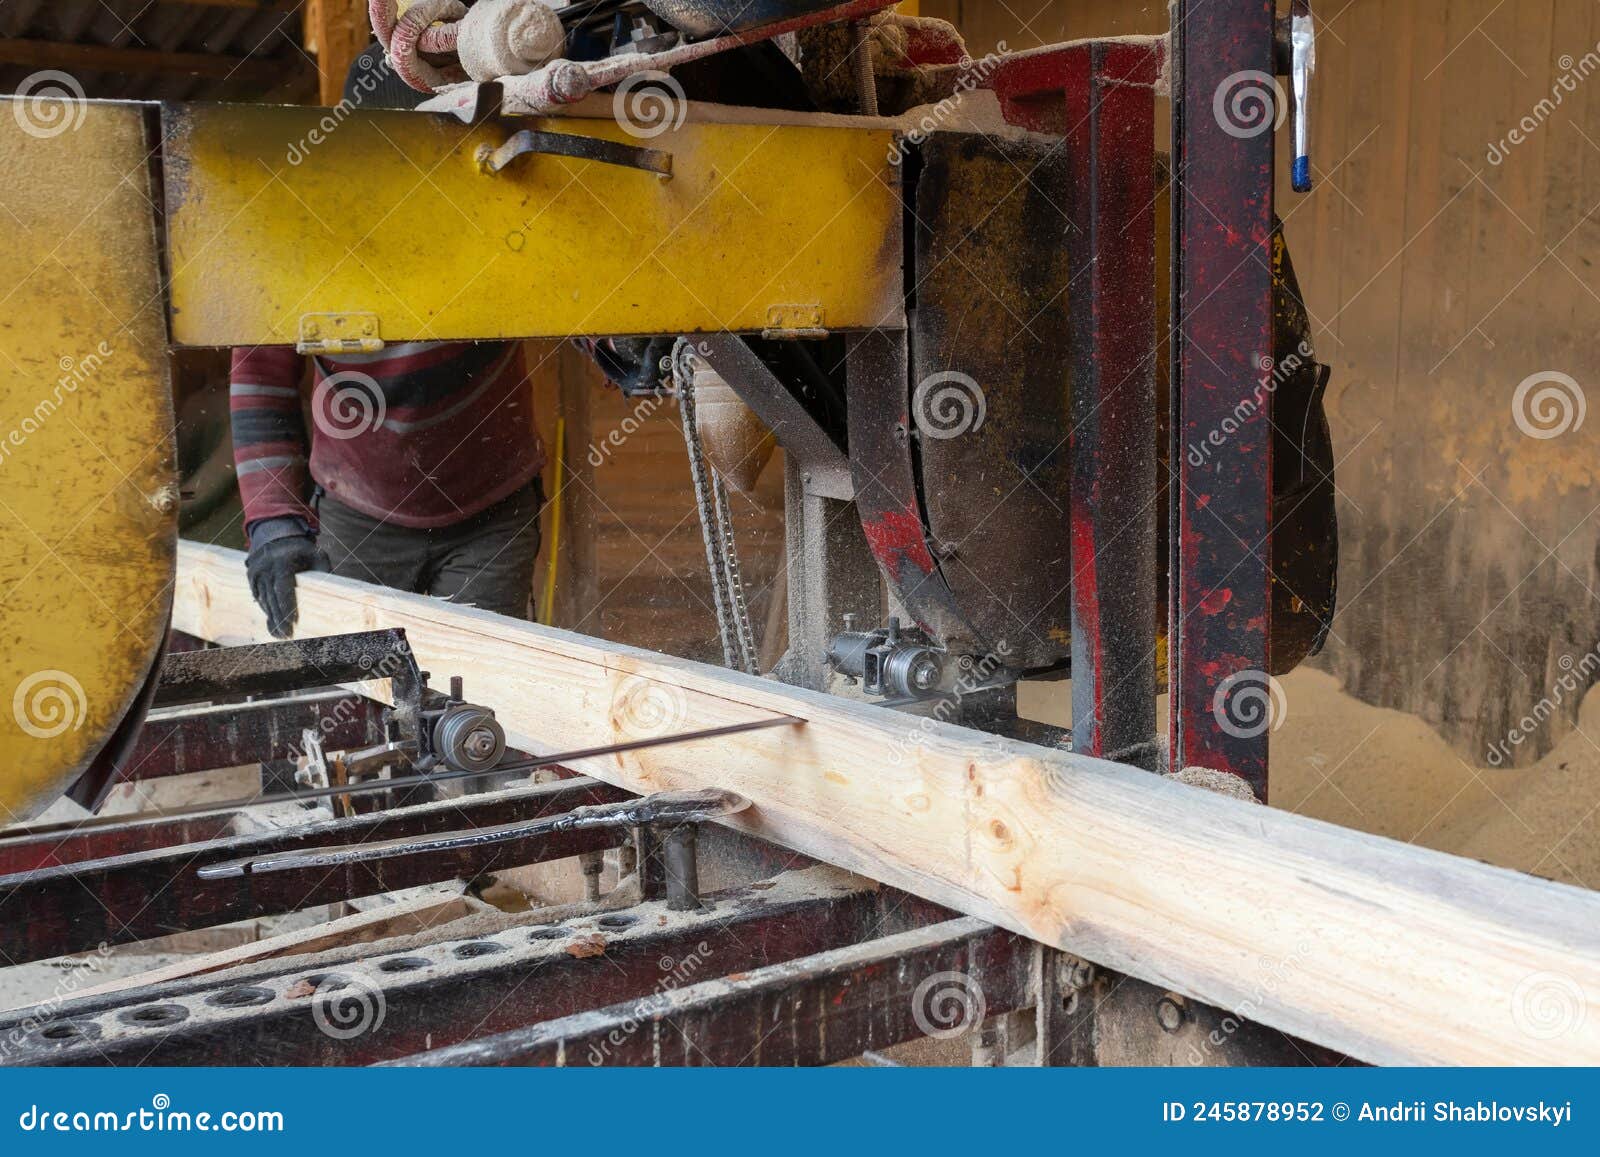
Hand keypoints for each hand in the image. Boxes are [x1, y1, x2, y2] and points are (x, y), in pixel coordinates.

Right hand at [246, 523, 330, 638]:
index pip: (283, 588)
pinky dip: (266, 609)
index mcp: (281, 562)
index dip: (287, 606)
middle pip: (272, 598)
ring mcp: (255, 573)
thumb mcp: (317, 554)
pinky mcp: (251, 578)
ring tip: (281, 634)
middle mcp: (265, 568)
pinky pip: (259, 597)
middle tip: (287, 635)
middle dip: (280, 618)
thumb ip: (324, 570)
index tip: (292, 622)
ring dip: (272, 617)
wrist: (275, 535)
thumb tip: (333, 590)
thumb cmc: (302, 548)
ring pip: (264, 599)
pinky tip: (273, 623)